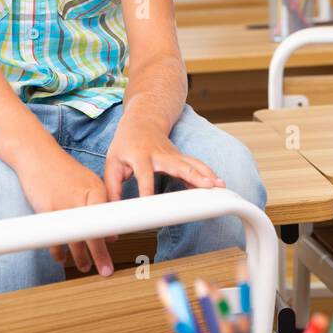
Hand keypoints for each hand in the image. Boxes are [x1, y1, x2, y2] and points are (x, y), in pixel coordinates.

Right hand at [18, 150, 115, 275]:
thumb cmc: (63, 172)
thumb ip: (101, 206)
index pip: (109, 220)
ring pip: (75, 239)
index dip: (112, 238)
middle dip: (101, 256)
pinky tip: (61, 257)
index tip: (117, 250)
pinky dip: (58, 250)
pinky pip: (54, 237)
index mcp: (98, 190)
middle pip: (94, 234)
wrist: (37, 155)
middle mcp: (84, 198)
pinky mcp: (46, 209)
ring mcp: (64, 205)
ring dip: (80, 257)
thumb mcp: (88, 184)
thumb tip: (111, 235)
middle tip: (106, 271)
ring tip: (84, 267)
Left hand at [103, 113, 225, 203]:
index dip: (147, 190)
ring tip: (220, 186)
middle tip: (207, 187)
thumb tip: (112, 209)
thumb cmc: (125, 144)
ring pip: (193, 164)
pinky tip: (219, 184)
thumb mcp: (112, 163)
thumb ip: (112, 187)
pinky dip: (208, 174)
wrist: (142, 122)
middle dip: (194, 176)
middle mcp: (160, 155)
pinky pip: (196, 166)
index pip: (144, 175)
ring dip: (207, 174)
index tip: (150, 205)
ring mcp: (174, 155)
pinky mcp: (181, 158)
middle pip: (179, 165)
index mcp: (140, 156)